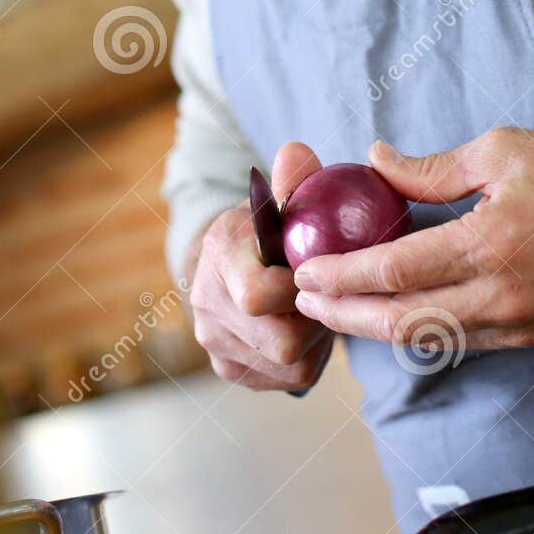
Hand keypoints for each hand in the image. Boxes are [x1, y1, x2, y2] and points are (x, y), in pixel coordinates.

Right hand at [188, 142, 332, 390]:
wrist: (226, 263)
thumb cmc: (262, 230)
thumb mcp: (274, 201)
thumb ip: (291, 181)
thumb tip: (297, 152)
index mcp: (220, 259)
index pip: (259, 297)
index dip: (299, 291)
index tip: (315, 273)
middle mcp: (209, 307)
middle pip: (281, 342)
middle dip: (313, 322)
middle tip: (324, 297)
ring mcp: (217, 344)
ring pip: (289, 366)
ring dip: (314, 341)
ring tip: (314, 310)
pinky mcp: (230, 370)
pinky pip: (287, 381)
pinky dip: (307, 359)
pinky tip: (306, 330)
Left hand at [292, 129, 533, 351]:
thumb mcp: (503, 151)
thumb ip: (432, 169)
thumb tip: (375, 162)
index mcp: (491, 245)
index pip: (395, 270)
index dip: (343, 273)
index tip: (306, 269)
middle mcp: (502, 297)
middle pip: (401, 321)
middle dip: (345, 313)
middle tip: (305, 300)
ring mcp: (519, 325)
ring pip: (429, 339)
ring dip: (376, 328)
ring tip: (337, 309)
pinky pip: (462, 342)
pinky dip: (420, 331)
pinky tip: (393, 314)